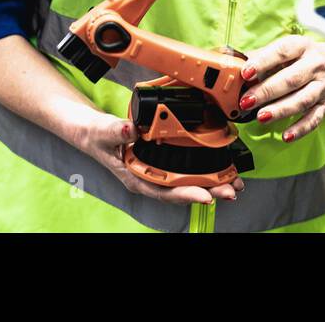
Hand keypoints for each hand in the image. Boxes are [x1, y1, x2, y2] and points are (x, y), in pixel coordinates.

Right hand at [67, 108, 243, 205]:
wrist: (90, 130)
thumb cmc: (95, 135)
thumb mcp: (103, 131)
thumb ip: (116, 131)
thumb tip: (131, 129)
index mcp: (135, 177)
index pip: (164, 191)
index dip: (186, 194)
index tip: (207, 196)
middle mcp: (148, 176)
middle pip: (181, 189)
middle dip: (209, 190)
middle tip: (232, 189)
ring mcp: (155, 168)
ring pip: (186, 180)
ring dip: (210, 181)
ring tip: (233, 181)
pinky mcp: (160, 158)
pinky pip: (183, 167)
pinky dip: (202, 167)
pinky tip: (218, 167)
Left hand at [240, 35, 324, 142]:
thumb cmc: (306, 57)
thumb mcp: (289, 49)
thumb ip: (263, 55)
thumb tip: (234, 61)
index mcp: (302, 46)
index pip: (282, 52)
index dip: (263, 61)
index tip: (245, 72)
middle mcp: (315, 65)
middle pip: (291, 79)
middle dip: (267, 91)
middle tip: (246, 101)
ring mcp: (322, 86)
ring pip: (302, 100)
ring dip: (281, 110)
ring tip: (261, 117)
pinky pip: (314, 119)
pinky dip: (300, 129)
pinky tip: (285, 136)